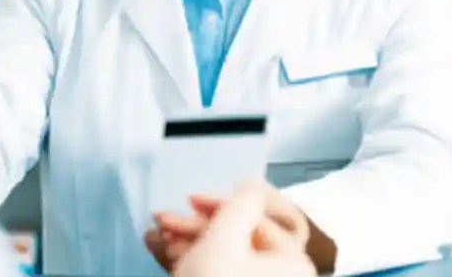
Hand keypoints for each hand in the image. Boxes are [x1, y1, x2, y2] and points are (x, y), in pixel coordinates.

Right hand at [166, 179, 317, 276]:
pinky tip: (166, 253)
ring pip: (223, 257)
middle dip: (196, 225)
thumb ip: (239, 204)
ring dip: (188, 242)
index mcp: (293, 262)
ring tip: (158, 238)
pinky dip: (192, 262)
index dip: (219, 203)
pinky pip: (217, 274)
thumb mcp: (223, 239)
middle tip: (165, 220)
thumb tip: (252, 183)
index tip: (189, 200)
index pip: (258, 217)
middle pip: (238, 237)